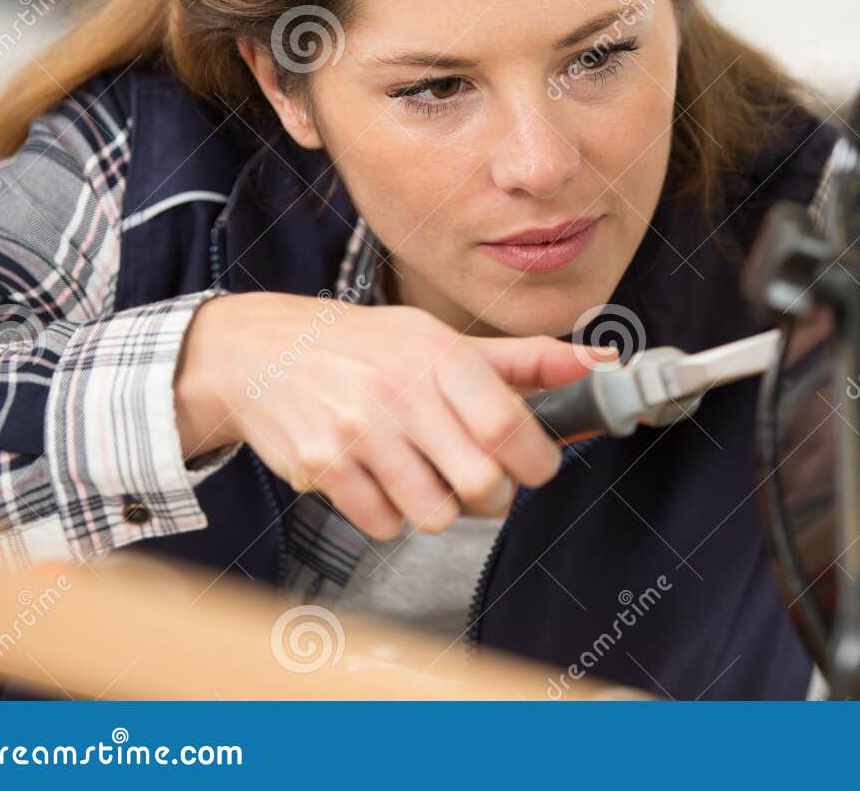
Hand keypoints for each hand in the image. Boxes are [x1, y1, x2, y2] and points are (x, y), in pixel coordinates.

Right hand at [173, 291, 605, 538]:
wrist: (259, 351)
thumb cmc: (365, 346)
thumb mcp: (442, 337)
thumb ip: (526, 360)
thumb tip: (600, 364)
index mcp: (440, 356)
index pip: (509, 428)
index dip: (537, 462)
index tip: (535, 465)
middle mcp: (400, 392)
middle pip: (481, 483)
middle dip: (495, 497)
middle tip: (483, 483)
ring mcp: (358, 433)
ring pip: (434, 513)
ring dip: (442, 509)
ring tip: (426, 477)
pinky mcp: (323, 468)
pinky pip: (383, 523)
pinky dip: (392, 515)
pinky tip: (381, 480)